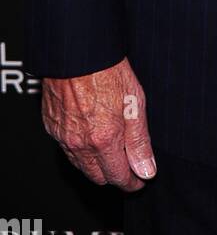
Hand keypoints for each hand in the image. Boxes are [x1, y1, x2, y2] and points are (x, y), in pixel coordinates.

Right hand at [41, 57, 155, 190]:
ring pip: (81, 165)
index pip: (119, 177)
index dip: (133, 182)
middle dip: (115, 175)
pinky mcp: (52, 127)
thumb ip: (139, 141)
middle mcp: (80, 143)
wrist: (77, 52)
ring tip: (112, 149)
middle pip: (98, 177)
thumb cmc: (107, 70)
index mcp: (103, 140)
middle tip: (129, 164)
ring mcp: (63, 136)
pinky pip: (67, 149)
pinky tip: (91, 134)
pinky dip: (80, 149)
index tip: (140, 179)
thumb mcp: (135, 103)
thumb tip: (146, 170)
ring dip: (97, 164)